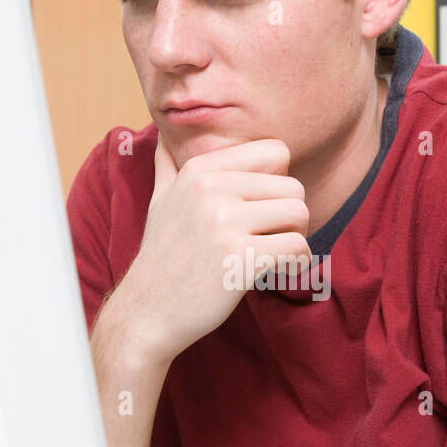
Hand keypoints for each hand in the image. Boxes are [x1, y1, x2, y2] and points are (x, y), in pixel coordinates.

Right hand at [109, 134, 310, 365]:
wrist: (146, 311)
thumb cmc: (162, 258)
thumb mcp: (160, 202)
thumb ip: (169, 166)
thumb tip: (163, 135)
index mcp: (200, 169)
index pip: (275, 151)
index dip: (279, 181)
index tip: (264, 208)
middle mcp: (211, 188)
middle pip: (293, 185)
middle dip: (291, 215)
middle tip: (272, 238)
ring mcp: (224, 222)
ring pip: (300, 213)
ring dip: (296, 237)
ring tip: (274, 254)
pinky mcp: (239, 257)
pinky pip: (297, 247)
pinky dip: (296, 262)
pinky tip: (277, 271)